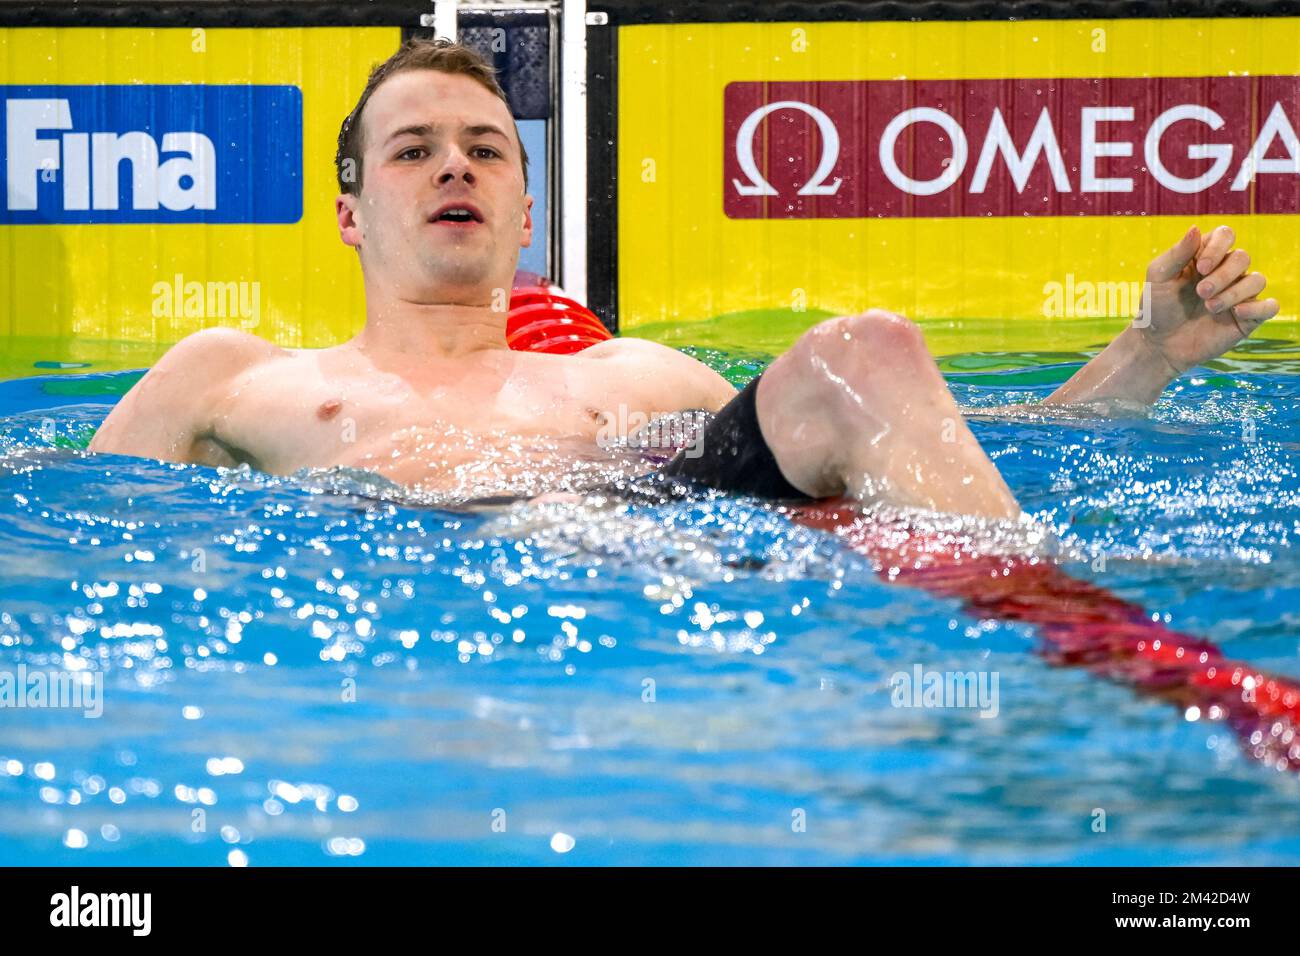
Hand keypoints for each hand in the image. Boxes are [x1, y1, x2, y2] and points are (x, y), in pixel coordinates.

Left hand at [1139, 225, 1279, 372]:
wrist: (1159, 344)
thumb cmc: (1157, 307)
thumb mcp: (1159, 277)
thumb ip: (1177, 253)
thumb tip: (1196, 228)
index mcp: (1205, 256)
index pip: (1226, 235)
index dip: (1218, 247)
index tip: (1201, 268)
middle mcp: (1226, 272)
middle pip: (1242, 257)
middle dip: (1222, 274)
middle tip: (1200, 292)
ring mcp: (1239, 294)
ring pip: (1257, 280)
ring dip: (1233, 293)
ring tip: (1209, 307)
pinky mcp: (1248, 317)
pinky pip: (1271, 306)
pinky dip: (1258, 307)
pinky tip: (1237, 313)